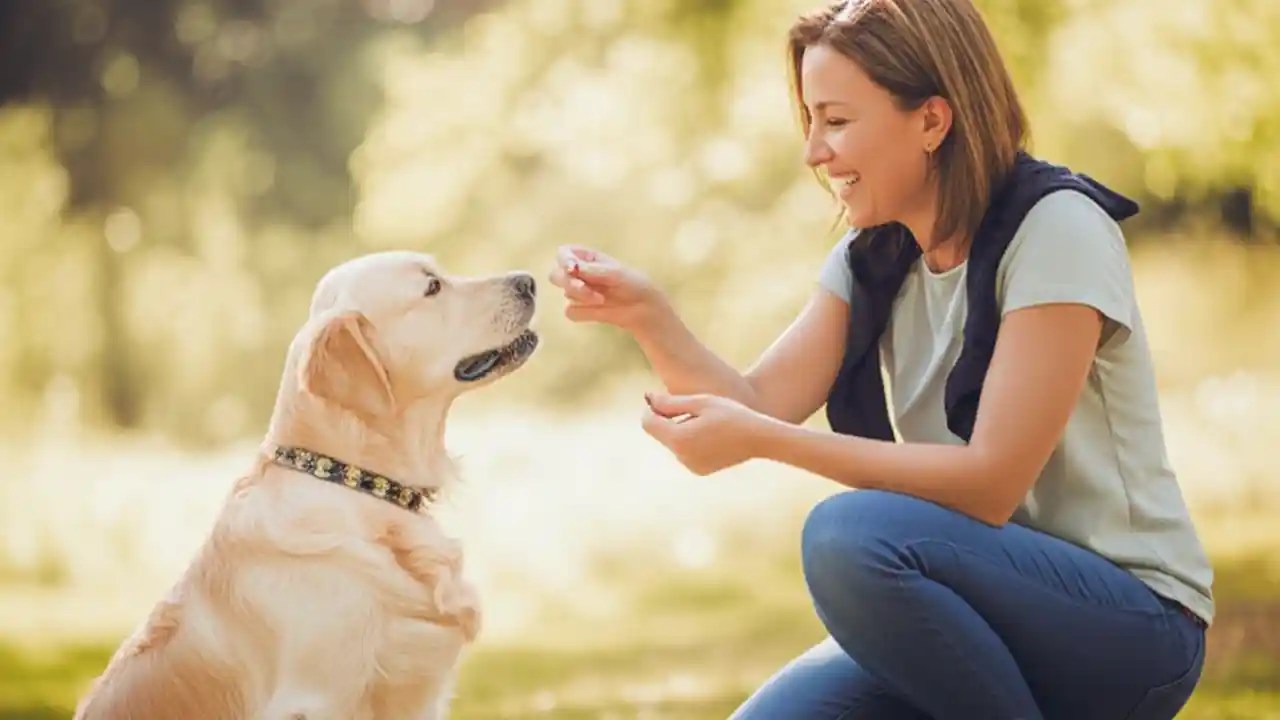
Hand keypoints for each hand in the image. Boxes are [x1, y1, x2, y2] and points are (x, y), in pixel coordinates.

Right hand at [548, 245, 666, 332]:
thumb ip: (592, 270)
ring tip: (602, 299)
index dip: (564, 260)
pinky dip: (584, 312)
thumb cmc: (633, 283)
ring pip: (565, 293)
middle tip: (585, 289)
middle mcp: (578, 273)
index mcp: (587, 257)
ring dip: (582, 297)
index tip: (573, 268)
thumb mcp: (615, 272)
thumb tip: (571, 268)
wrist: (643, 308)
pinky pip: (570, 311)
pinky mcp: (580, 310)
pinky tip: (599, 309)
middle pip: (555, 274)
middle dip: (568, 282)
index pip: (563, 253)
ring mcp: (577, 292)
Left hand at [640, 392, 775, 475]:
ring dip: (680, 429)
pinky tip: (712, 434)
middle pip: (660, 432)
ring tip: (706, 420)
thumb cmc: (731, 414)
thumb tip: (648, 398)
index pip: (648, 422)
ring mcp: (690, 465)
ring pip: (673, 442)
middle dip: (667, 419)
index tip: (665, 398)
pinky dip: (691, 441)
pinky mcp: (699, 470)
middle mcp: (681, 456)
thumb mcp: (700, 402)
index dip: (652, 407)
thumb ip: (670, 402)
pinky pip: (685, 451)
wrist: (760, 438)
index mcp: (679, 438)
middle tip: (692, 407)